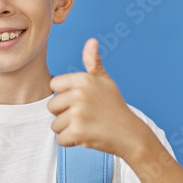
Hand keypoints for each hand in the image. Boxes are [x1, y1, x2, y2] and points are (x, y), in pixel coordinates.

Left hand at [48, 38, 149, 158]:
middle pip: (52, 107)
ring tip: (88, 126)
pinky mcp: (77, 131)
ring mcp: (78, 113)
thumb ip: (93, 63)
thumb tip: (91, 41)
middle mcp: (80, 93)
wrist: (130, 134)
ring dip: (68, 130)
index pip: (54, 86)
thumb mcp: (105, 82)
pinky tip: (87, 136)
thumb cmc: (114, 107)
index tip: (82, 101)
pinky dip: (71, 142)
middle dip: (65, 115)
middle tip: (86, 116)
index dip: (65, 96)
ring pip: (55, 125)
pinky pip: (60, 139)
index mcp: (84, 79)